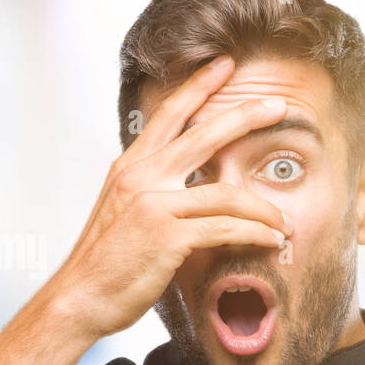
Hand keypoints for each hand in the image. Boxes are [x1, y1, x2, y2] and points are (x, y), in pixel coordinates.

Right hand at [51, 55, 290, 338]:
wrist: (79, 297)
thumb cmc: (105, 263)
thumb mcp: (124, 214)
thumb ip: (155, 195)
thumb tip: (190, 194)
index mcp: (131, 167)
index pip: (168, 114)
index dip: (198, 87)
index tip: (224, 67)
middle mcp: (141, 176)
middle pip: (203, 135)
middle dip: (245, 116)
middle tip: (277, 106)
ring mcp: (154, 203)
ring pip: (227, 192)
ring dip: (264, 209)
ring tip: (284, 223)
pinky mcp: (168, 235)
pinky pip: (226, 228)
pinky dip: (256, 234)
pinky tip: (272, 241)